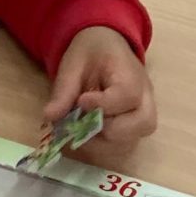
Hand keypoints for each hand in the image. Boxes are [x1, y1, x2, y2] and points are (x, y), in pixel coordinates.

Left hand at [42, 25, 155, 156]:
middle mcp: (145, 100)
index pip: (127, 97)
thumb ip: (64, 90)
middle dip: (104, 129)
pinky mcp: (133, 130)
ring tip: (78, 129)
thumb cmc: (91, 52)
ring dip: (100, 143)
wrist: (106, 47)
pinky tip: (83, 136)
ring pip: (131, 142)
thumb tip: (50, 117)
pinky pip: (123, 148)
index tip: (80, 101)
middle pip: (139, 125)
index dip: (102, 105)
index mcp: (132, 76)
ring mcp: (143, 117)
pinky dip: (101, 148)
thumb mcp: (73, 64)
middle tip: (79, 119)